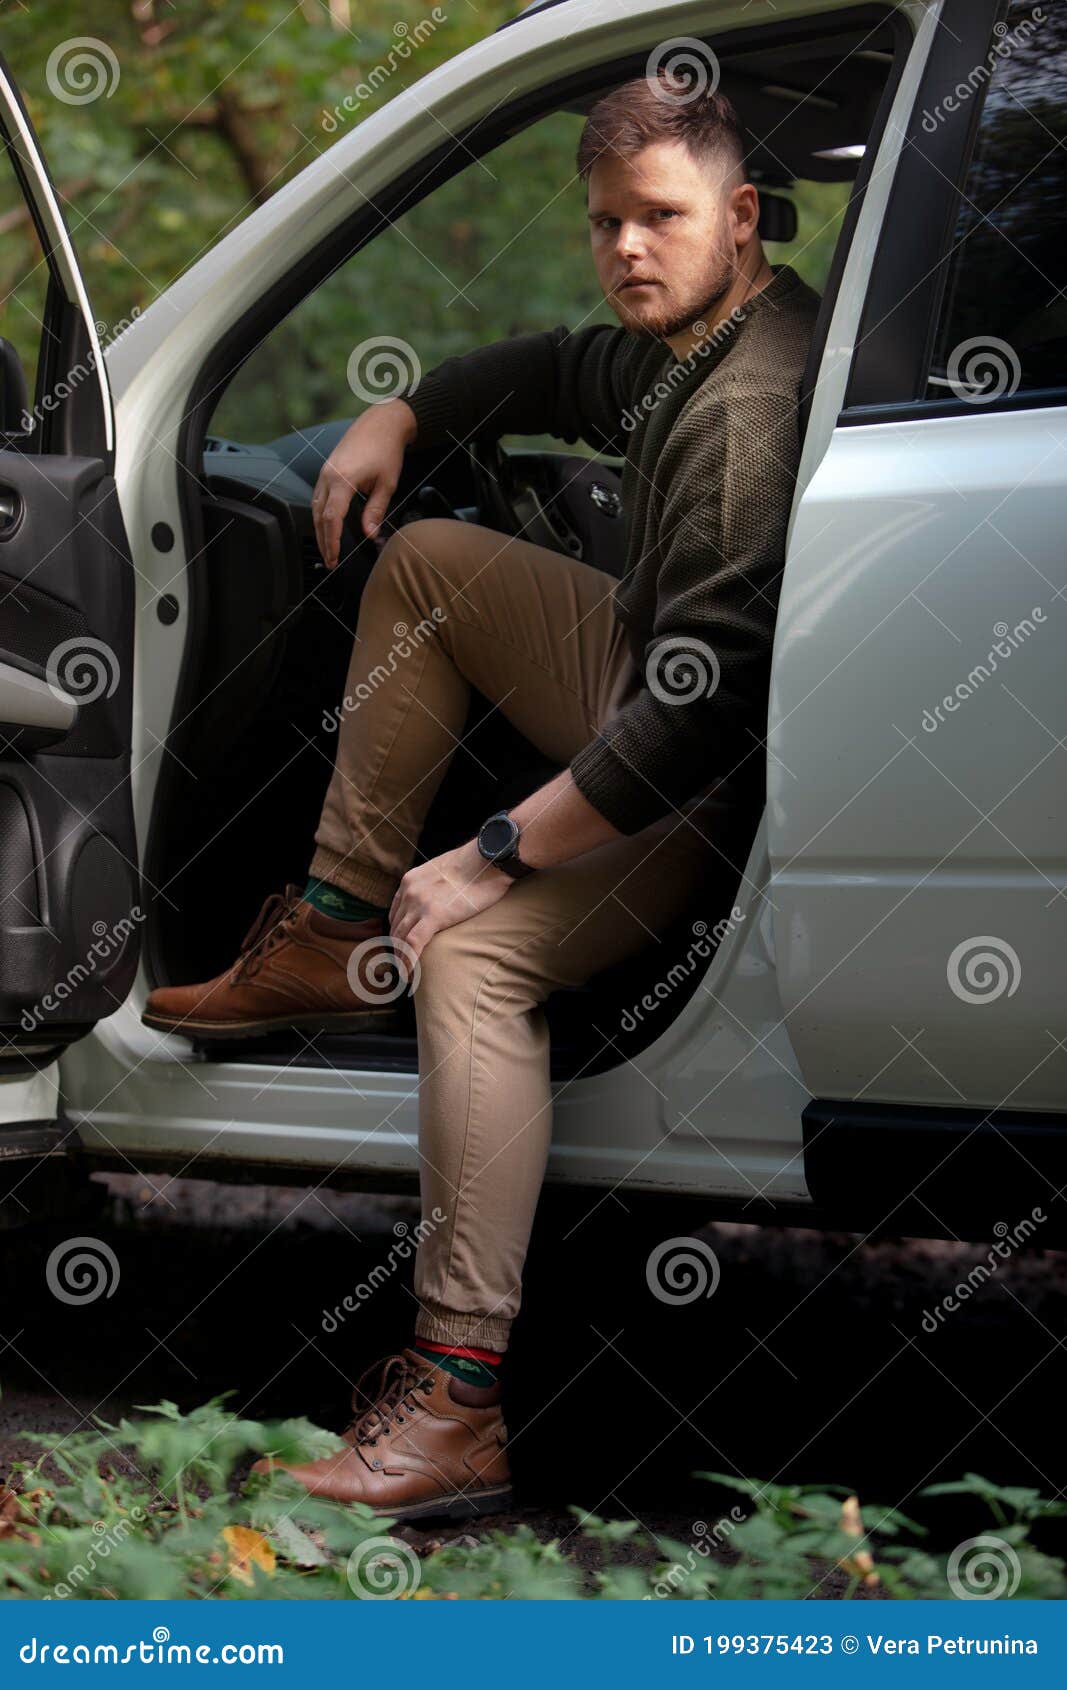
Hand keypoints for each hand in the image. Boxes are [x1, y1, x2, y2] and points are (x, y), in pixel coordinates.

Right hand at [311, 397, 416, 567]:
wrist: (383, 422)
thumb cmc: (386, 448)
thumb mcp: (387, 485)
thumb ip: (376, 512)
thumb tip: (370, 534)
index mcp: (342, 480)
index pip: (331, 518)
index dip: (331, 541)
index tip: (334, 557)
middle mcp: (328, 475)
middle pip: (320, 516)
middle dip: (323, 541)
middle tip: (330, 561)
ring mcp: (325, 471)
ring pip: (316, 507)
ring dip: (320, 529)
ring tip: (327, 548)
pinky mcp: (327, 469)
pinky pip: (318, 496)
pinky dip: (321, 514)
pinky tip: (326, 525)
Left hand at [388, 839, 510, 965]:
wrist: (489, 858)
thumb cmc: (477, 864)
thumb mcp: (445, 871)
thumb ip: (435, 885)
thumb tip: (443, 898)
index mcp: (410, 881)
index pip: (396, 913)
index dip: (397, 933)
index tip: (402, 946)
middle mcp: (409, 891)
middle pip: (396, 928)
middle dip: (396, 949)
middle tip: (401, 966)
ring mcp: (419, 903)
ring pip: (401, 938)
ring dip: (400, 959)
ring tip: (404, 976)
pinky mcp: (433, 915)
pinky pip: (413, 943)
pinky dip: (408, 961)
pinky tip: (408, 975)